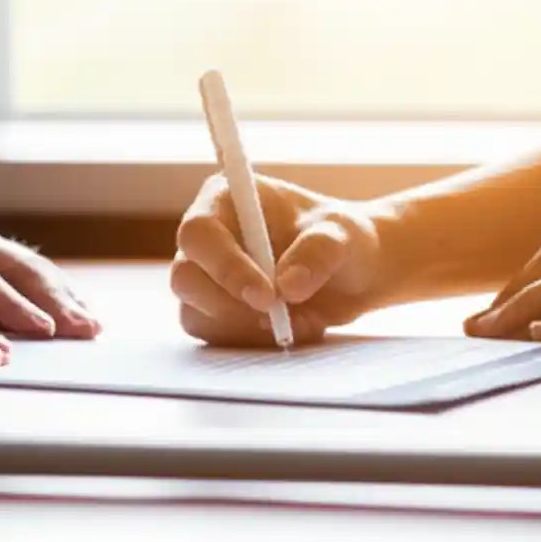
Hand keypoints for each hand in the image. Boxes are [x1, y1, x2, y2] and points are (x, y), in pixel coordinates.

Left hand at [0, 197, 99, 338]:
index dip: (12, 305)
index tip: (45, 330)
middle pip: (15, 268)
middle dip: (54, 300)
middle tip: (86, 330)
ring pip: (25, 265)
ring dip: (61, 294)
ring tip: (92, 324)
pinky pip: (22, 265)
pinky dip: (51, 286)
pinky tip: (71, 306)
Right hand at [170, 174, 385, 345]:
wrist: (355, 273)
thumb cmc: (343, 238)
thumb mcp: (342, 235)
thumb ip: (317, 252)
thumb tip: (287, 286)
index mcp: (226, 200)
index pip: (200, 233)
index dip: (225, 266)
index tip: (265, 296)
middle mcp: (208, 239)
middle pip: (185, 277)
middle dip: (227, 305)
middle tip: (275, 319)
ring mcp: (207, 278)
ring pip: (195, 312)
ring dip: (242, 327)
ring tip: (295, 320)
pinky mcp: (216, 312)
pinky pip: (215, 336)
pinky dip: (250, 341)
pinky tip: (289, 328)